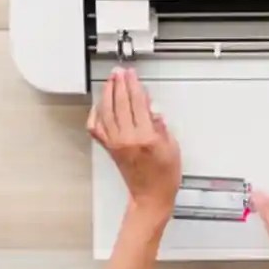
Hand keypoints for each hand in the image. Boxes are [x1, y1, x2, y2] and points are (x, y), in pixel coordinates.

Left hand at [87, 68, 181, 221]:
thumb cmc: (164, 176)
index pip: (137, 104)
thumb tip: (151, 109)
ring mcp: (115, 144)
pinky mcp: (110, 148)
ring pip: (106, 113)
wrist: (150, 196)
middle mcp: (126, 140)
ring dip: (107, 94)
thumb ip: (160, 126)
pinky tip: (99, 106)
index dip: (134, 86)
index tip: (132, 75)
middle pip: (120, 104)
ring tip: (110, 81)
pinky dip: (96, 115)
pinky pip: (97, 128)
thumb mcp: (172, 147)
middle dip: (120, 85)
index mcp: (145, 138)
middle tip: (120, 72)